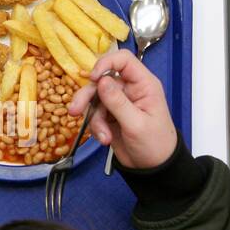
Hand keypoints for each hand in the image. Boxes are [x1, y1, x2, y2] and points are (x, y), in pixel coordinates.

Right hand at [67, 49, 177, 169]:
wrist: (153, 169)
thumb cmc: (154, 144)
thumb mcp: (136, 124)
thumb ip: (118, 102)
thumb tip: (101, 80)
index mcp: (143, 84)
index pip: (123, 60)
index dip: (105, 63)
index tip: (92, 78)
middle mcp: (129, 89)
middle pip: (101, 80)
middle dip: (87, 96)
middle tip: (74, 110)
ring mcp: (117, 101)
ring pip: (93, 98)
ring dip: (93, 117)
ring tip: (101, 136)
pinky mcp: (109, 114)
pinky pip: (93, 113)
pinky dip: (95, 126)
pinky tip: (104, 139)